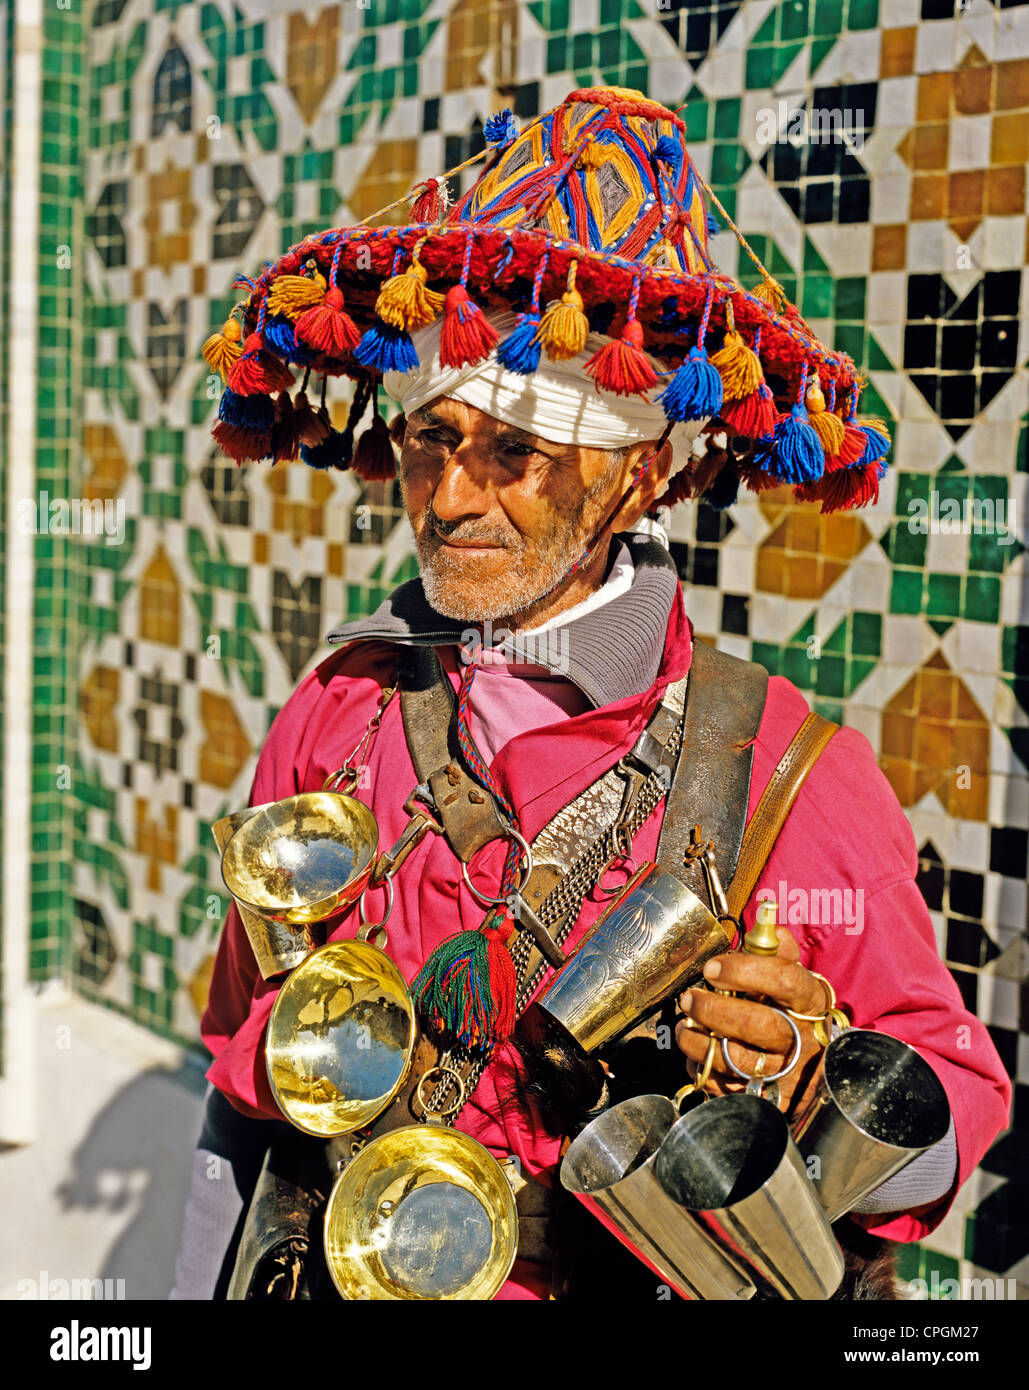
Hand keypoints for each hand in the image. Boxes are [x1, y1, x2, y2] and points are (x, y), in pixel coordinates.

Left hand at [674, 926, 829, 1115]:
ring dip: (699, 1042)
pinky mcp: (768, 1100)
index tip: (712, 968)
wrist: (816, 1064)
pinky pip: (727, 1088)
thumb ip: (778, 951)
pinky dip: (702, 1069)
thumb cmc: (794, 1010)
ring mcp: (787, 1075)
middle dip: (714, 1010)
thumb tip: (768, 925)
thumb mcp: (795, 978)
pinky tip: (696, 1053)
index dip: (745, 971)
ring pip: (736, 1061)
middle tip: (689, 998)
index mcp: (810, 1001)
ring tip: (684, 1026)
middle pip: (758, 1025)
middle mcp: (803, 1040)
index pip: (784, 981)